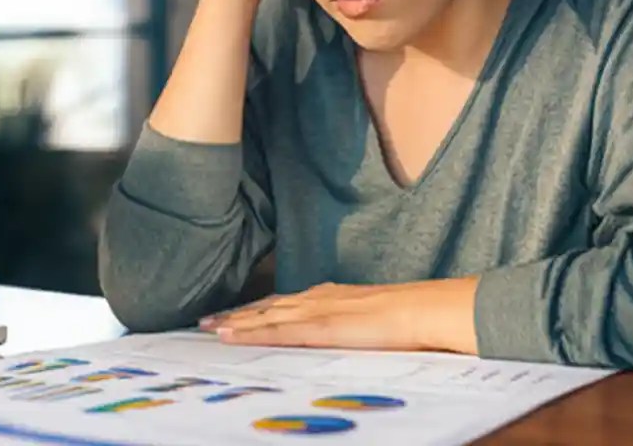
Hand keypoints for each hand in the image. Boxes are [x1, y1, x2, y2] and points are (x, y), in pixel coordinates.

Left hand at [198, 278, 480, 353]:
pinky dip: (248, 332)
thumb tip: (354, 330)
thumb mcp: (375, 316)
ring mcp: (316, 311)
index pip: (287, 302)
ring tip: (207, 327)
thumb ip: (357, 321)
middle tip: (208, 320)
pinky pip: (275, 331)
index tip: (237, 314)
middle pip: (268, 306)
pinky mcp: (318, 327)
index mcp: (332, 295)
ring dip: (234, 322)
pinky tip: (228, 336)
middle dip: (238, 313)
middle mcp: (318, 298)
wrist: (424, 310)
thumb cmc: (410, 315)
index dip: (259, 308)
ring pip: (264, 316)